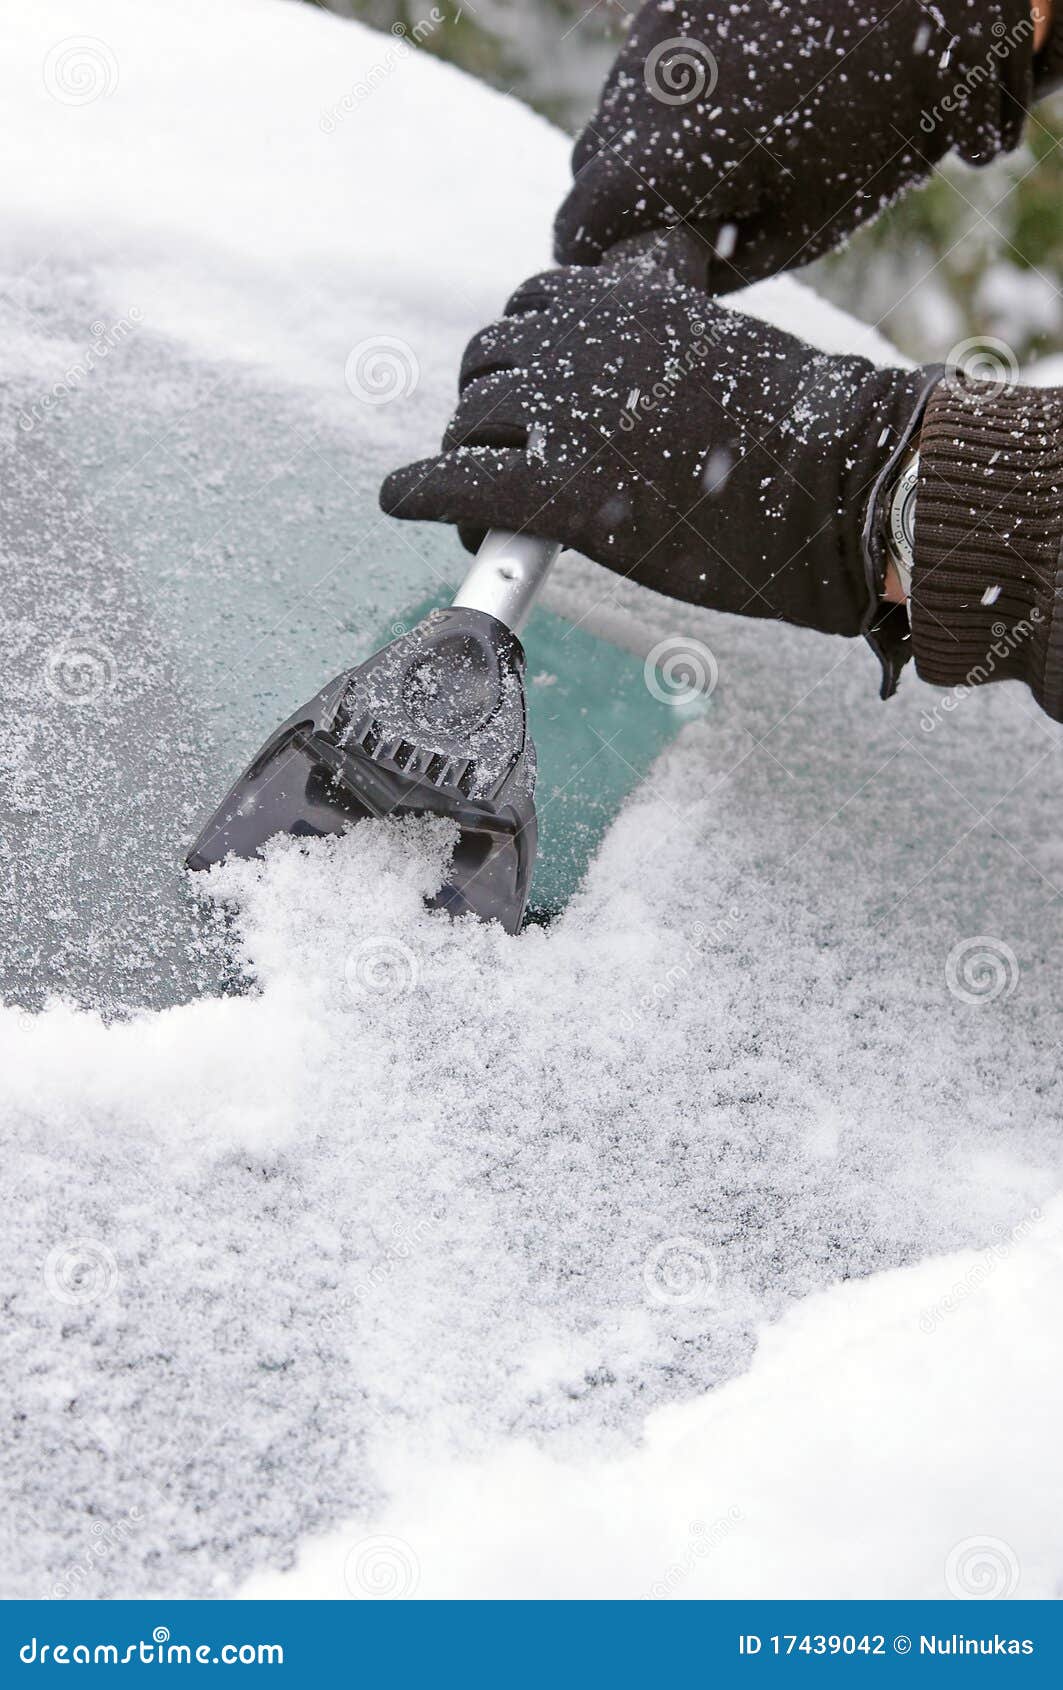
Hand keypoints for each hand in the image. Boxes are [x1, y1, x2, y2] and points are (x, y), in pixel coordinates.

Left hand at [380, 264, 933, 639]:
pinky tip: (401, 500)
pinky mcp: (555, 490)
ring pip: (469, 425)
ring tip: (477, 505)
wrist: (840, 486)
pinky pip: (454, 483)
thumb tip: (632, 399)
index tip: (520, 393)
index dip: (519, 357)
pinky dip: (417, 491)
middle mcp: (585, 341)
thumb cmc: (806, 438)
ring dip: (462, 460)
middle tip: (495, 458)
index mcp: (632, 297)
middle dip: (486, 411)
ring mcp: (566, 414)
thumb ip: (664, 354)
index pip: (534, 305)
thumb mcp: (727, 356)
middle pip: (489, 365)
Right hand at [554, 0, 1038, 285]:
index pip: (578, 230)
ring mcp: (657, 34)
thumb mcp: (797, 230)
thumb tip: (679, 275)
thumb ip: (719, 263)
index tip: (631, 273)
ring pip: (619, 111)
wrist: (923, 6)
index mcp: (659, 161)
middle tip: (688, 221)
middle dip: (625, 201)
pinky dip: (679, 92)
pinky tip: (740, 99)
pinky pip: (652, 62)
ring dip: (650, 142)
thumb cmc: (871, 131)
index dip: (596, 262)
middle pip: (592, 167)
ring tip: (728, 153)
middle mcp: (640, 92)